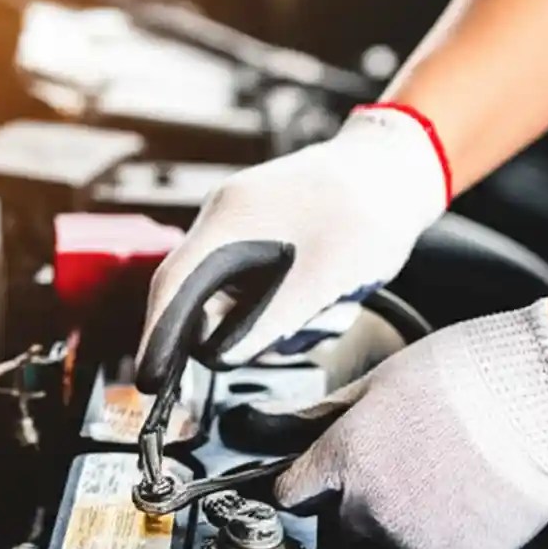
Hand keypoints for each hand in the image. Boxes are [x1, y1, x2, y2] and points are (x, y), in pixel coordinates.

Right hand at [134, 104, 450, 391]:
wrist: (398, 167)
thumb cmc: (368, 207)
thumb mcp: (324, 276)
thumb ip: (270, 320)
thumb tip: (221, 358)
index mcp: (229, 220)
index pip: (173, 286)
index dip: (156, 337)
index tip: (148, 381)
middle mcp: (226, 224)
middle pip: (201, 300)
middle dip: (243, 333)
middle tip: (280, 344)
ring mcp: (245, 233)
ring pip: (238, 305)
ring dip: (283, 323)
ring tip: (333, 307)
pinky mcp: (266, 244)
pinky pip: (260, 293)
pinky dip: (294, 309)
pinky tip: (332, 298)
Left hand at [267, 297, 547, 548]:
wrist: (538, 395)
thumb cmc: (463, 375)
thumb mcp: (377, 381)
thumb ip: (322, 416)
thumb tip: (275, 425)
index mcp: (344, 459)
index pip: (293, 493)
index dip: (308, 482)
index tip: (321, 479)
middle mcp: (370, 508)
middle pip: (342, 524)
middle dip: (363, 501)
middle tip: (408, 466)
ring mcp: (414, 544)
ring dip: (404, 528)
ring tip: (442, 482)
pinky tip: (462, 507)